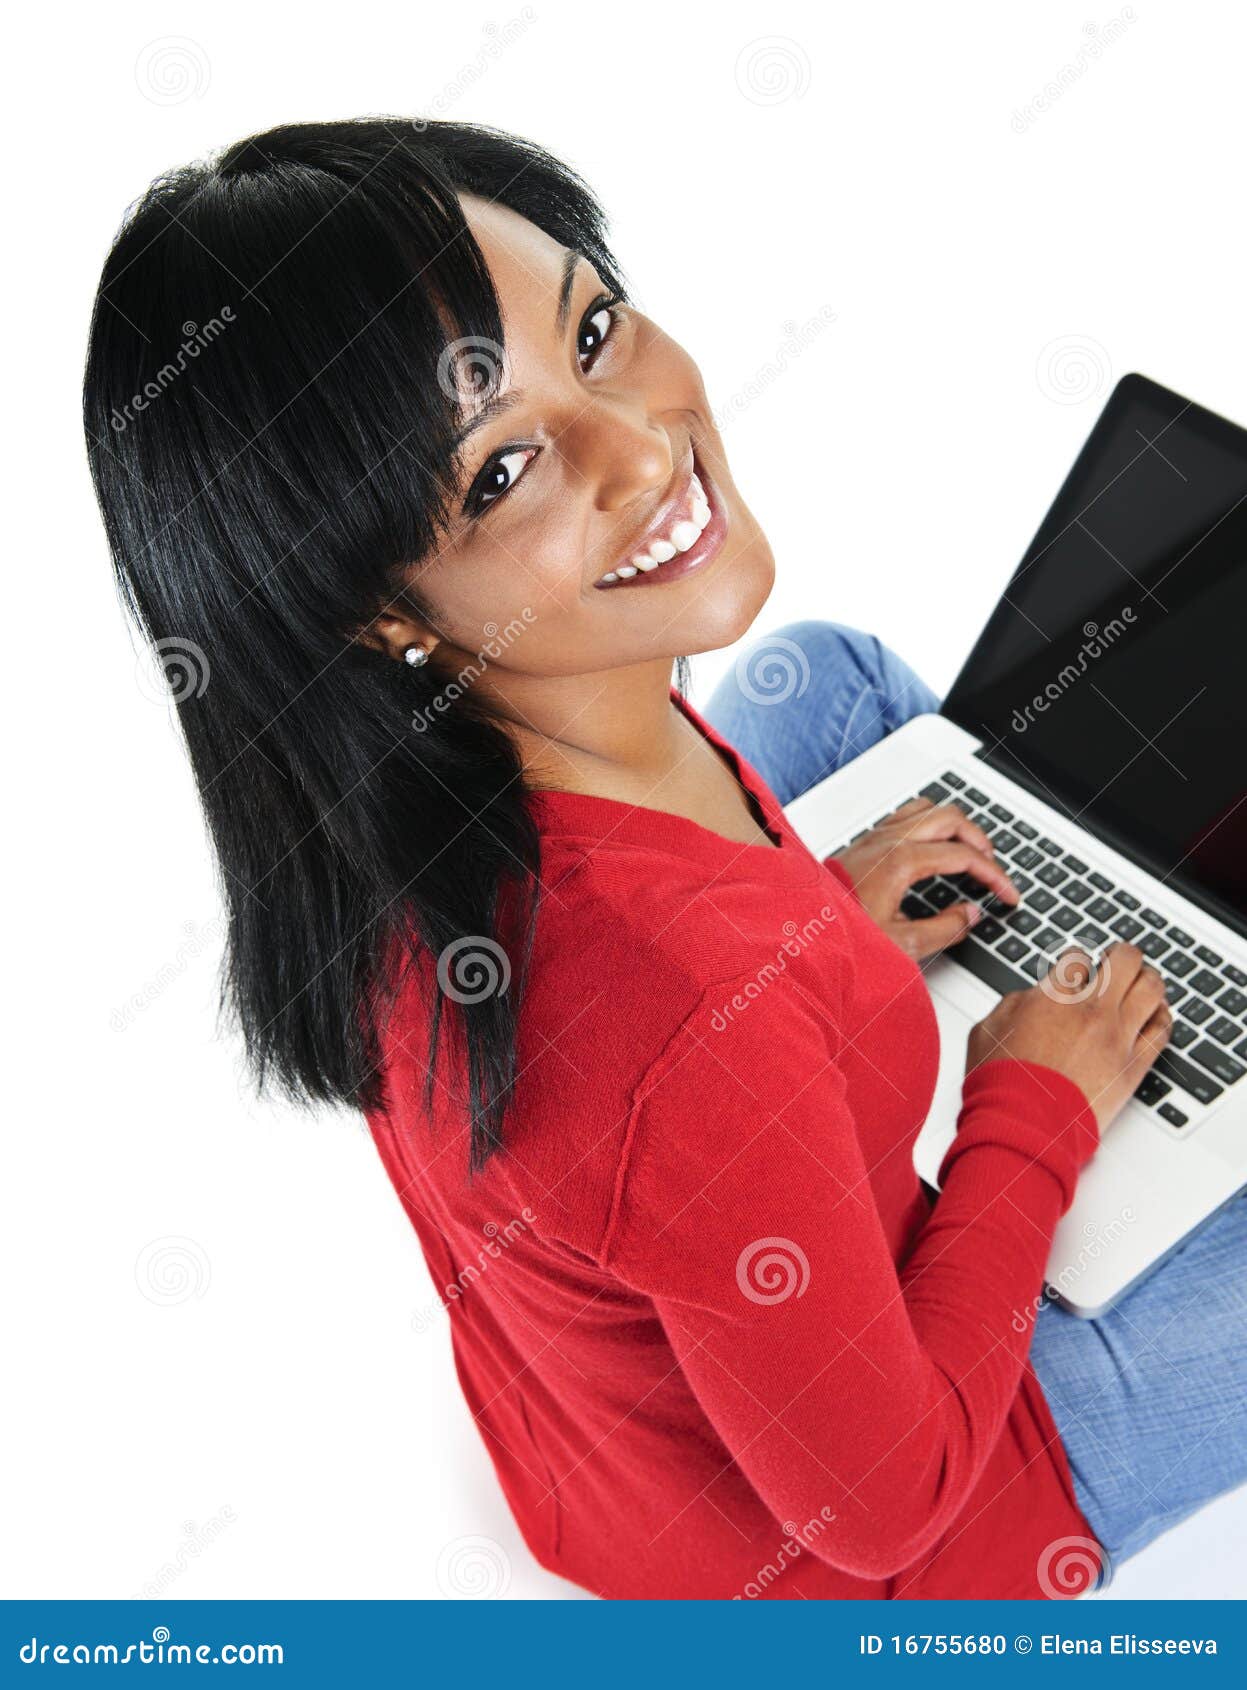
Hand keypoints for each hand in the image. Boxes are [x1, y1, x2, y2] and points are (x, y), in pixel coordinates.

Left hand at [828, 797, 1018, 960]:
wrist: (794, 925)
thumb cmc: (837, 935)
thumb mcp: (900, 945)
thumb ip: (943, 929)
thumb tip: (970, 915)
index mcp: (901, 862)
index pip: (964, 856)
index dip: (994, 875)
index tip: (1007, 895)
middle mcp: (888, 840)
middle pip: (951, 818)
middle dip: (980, 841)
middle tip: (992, 870)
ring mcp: (874, 836)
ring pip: (928, 809)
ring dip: (954, 826)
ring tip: (968, 853)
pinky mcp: (864, 841)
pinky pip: (906, 815)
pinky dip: (929, 824)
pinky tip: (933, 847)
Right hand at [966, 942, 1171, 1131]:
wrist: (1023, 1127)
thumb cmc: (1002, 1086)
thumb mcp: (986, 1031)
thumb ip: (1011, 1004)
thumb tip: (1028, 998)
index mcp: (1052, 997)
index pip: (1077, 957)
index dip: (1076, 959)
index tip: (1076, 967)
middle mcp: (1090, 1010)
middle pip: (1125, 959)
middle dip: (1121, 955)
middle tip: (1117, 961)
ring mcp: (1117, 1036)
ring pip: (1151, 987)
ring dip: (1146, 978)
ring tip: (1141, 981)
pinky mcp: (1134, 1065)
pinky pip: (1163, 1029)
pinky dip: (1162, 1015)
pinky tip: (1156, 1013)